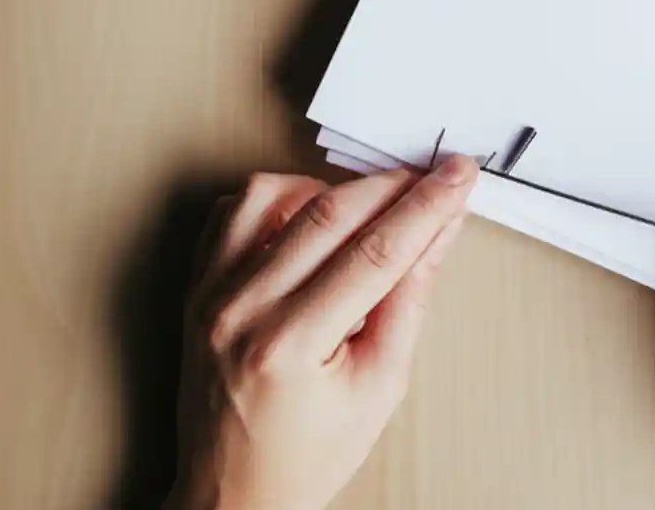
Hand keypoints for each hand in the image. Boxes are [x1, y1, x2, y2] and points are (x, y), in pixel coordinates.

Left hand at [165, 155, 478, 509]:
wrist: (232, 494)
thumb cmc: (304, 457)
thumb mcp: (380, 386)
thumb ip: (408, 300)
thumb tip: (438, 233)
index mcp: (289, 346)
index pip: (376, 252)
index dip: (426, 207)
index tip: (457, 177)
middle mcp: (240, 311)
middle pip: (329, 213)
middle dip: (393, 186)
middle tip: (433, 176)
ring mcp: (210, 295)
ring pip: (273, 195)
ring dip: (332, 187)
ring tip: (371, 206)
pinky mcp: (196, 287)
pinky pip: (231, 212)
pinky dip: (276, 198)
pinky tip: (309, 215)